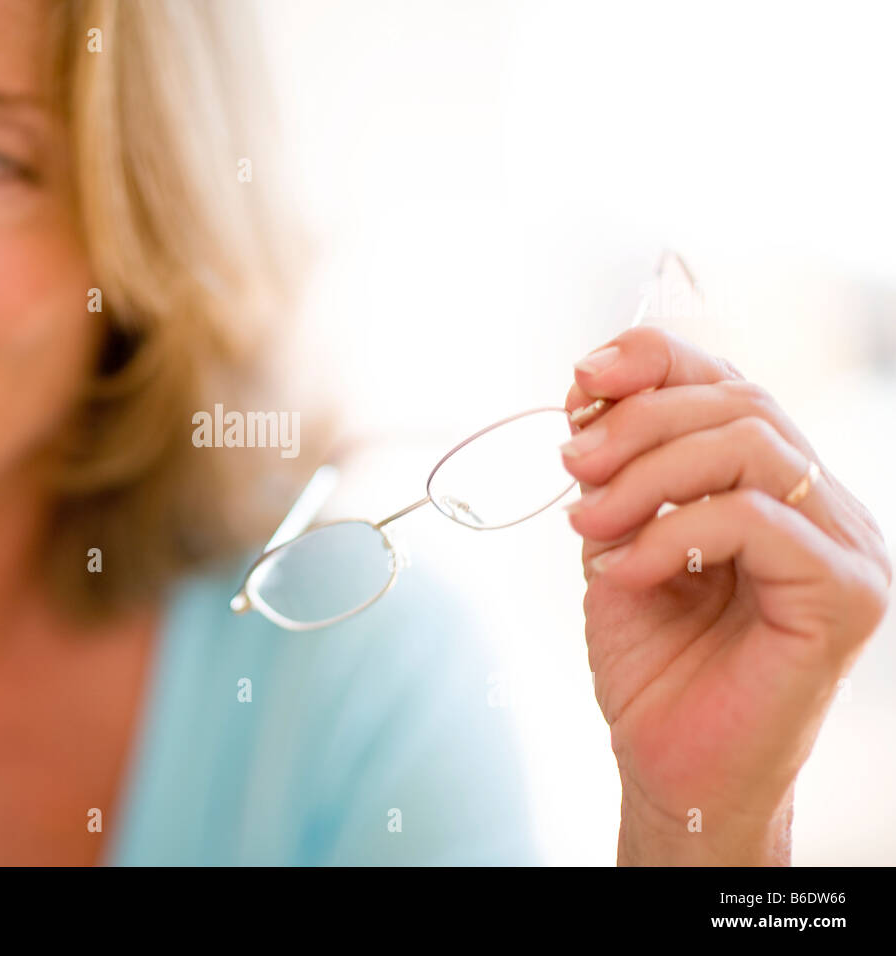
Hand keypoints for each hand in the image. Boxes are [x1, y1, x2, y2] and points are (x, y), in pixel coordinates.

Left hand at [561, 327, 891, 864]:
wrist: (674, 766)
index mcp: (771, 483)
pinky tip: (627, 571)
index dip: (655, 360)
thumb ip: (616, 471)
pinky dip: (674, 533)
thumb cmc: (655, 662)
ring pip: (751, 446)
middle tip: (572, 465)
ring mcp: (845, 547)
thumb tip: (587, 392)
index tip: (581, 379)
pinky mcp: (846, 596)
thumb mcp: (618, 541)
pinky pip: (758, 520)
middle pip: (739, 401)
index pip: (728, 381)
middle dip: (637, 422)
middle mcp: (819, 504)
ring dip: (649, 474)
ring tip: (589, 523)